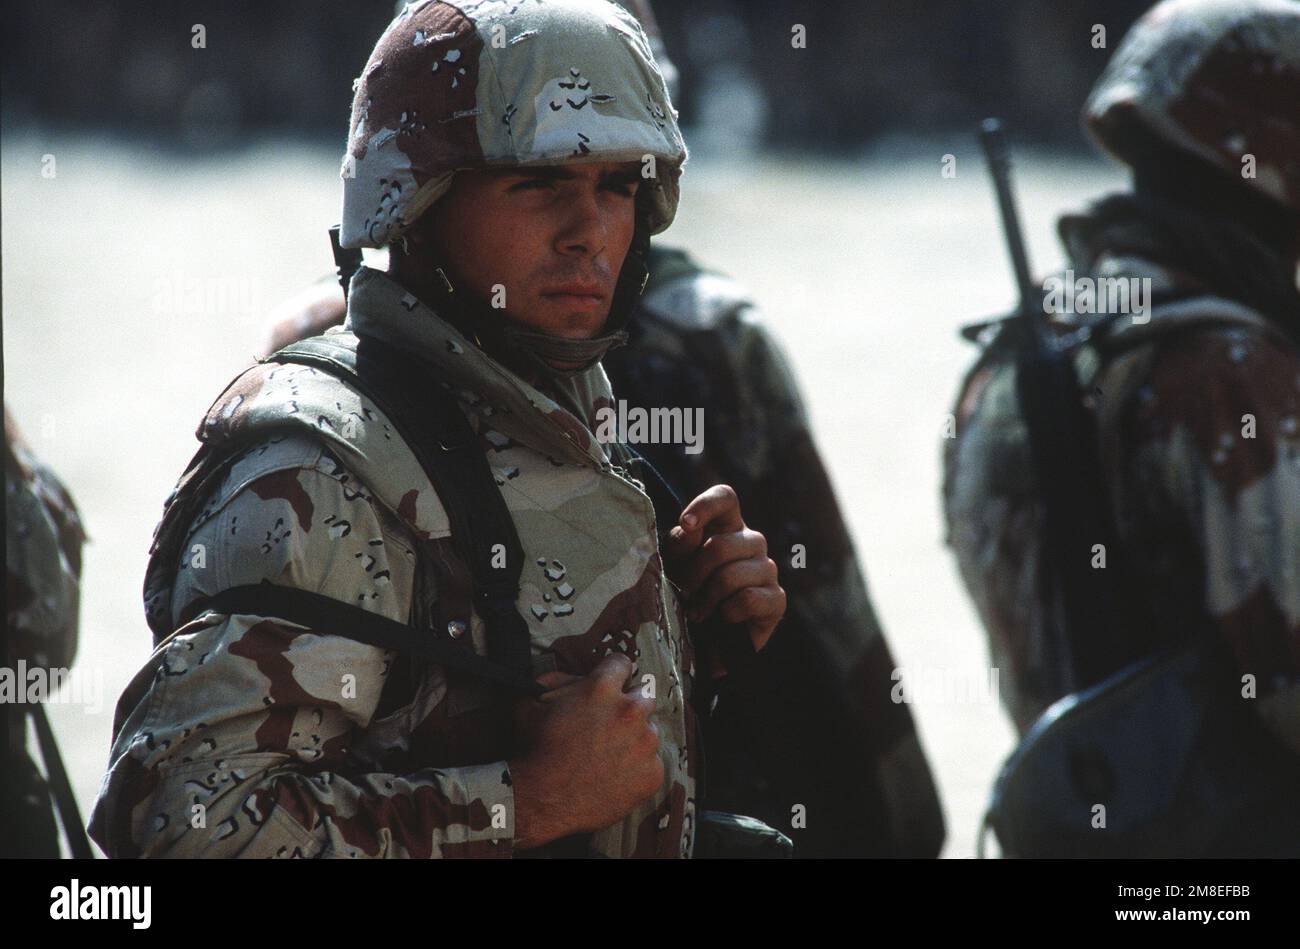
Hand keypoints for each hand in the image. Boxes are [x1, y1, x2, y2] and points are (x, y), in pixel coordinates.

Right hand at [508, 654, 662, 848]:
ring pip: (650, 730)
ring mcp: (645, 742)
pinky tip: (615, 776)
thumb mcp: (531, 703)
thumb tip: (574, 676)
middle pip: (644, 694)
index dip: (612, 673)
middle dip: (629, 704)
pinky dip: (638, 768)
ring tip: (609, 754)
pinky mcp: (653, 772)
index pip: (621, 663)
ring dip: (635, 737)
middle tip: (610, 723)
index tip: (610, 683)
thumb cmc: (534, 749)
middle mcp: (630, 710)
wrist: (542, 801)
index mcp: (602, 688)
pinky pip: (653, 763)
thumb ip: (554, 681)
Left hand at [663, 484, 785, 652]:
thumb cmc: (687, 594)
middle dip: (693, 573)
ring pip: (732, 574)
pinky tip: (723, 619)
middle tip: (683, 593)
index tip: (685, 524)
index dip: (705, 505)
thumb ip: (681, 544)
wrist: (703, 641)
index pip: (725, 497)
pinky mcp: (776, 599)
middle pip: (721, 543)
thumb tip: (689, 527)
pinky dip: (728, 613)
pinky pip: (749, 599)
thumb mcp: (674, 566)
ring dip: (707, 598)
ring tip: (697, 612)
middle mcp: (751, 542)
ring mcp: (767, 569)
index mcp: (726, 526)